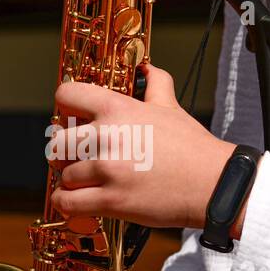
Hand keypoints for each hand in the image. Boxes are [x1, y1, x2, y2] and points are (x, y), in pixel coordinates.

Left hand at [47, 64, 237, 229]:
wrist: (212, 184)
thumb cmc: (192, 147)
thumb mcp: (171, 107)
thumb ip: (155, 83)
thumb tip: (149, 68)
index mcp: (117, 109)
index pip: (67, 95)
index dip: (65, 107)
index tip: (70, 119)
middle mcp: (106, 137)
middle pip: (57, 141)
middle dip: (65, 151)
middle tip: (77, 157)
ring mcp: (106, 170)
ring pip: (63, 174)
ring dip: (72, 180)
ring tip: (86, 182)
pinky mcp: (110, 201)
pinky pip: (67, 202)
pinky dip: (66, 202)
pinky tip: (75, 200)